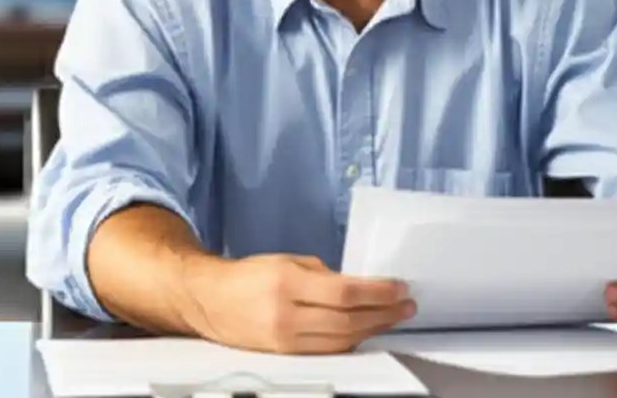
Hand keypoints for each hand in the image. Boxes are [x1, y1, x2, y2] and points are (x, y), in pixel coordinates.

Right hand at [181, 253, 416, 353]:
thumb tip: (359, 286)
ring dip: (373, 329)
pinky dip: (351, 341)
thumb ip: (323, 274)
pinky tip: (365, 332)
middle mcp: (285, 315)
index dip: (378, 292)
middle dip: (384, 313)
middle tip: (406, 305)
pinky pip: (327, 350)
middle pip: (348, 321)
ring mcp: (285, 341)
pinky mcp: (285, 355)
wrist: (210, 300)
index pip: (344, 292)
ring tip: (393, 317)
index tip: (400, 288)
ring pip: (341, 340)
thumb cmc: (248, 276)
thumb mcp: (287, 261)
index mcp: (286, 283)